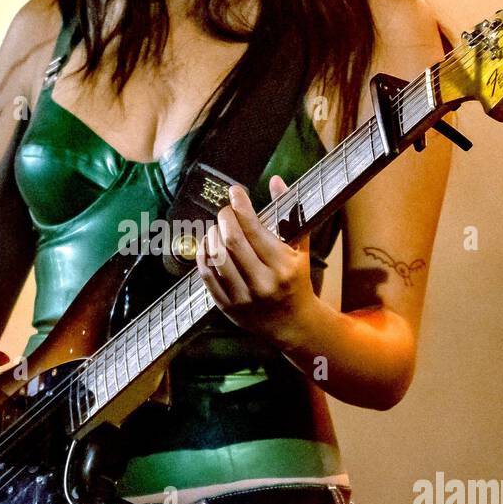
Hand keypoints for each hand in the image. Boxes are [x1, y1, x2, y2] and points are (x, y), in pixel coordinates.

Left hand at [195, 175, 317, 343]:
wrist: (292, 323)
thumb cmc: (296, 279)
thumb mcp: (299, 248)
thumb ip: (288, 213)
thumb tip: (275, 180)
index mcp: (283, 266)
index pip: (254, 229)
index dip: (240, 206)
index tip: (235, 192)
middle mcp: (263, 283)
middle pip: (232, 241)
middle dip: (224, 219)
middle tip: (225, 212)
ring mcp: (243, 297)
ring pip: (217, 257)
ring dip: (212, 235)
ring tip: (218, 228)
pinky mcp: (227, 307)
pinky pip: (207, 275)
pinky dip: (203, 255)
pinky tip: (208, 245)